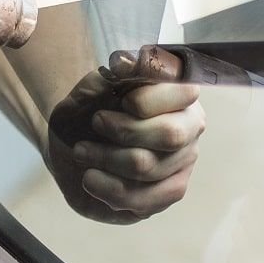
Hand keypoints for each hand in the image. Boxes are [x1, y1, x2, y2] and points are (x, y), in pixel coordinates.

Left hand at [45, 48, 203, 223]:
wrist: (72, 141)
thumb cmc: (89, 109)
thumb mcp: (92, 87)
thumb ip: (112, 75)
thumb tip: (126, 63)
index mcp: (180, 91)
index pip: (183, 92)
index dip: (148, 100)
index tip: (121, 100)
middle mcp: (190, 125)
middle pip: (170, 135)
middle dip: (124, 131)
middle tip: (96, 123)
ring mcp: (183, 161)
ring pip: (149, 167)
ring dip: (106, 159)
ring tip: (80, 151)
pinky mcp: (168, 192)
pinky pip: (145, 199)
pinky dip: (109, 189)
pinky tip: (90, 179)